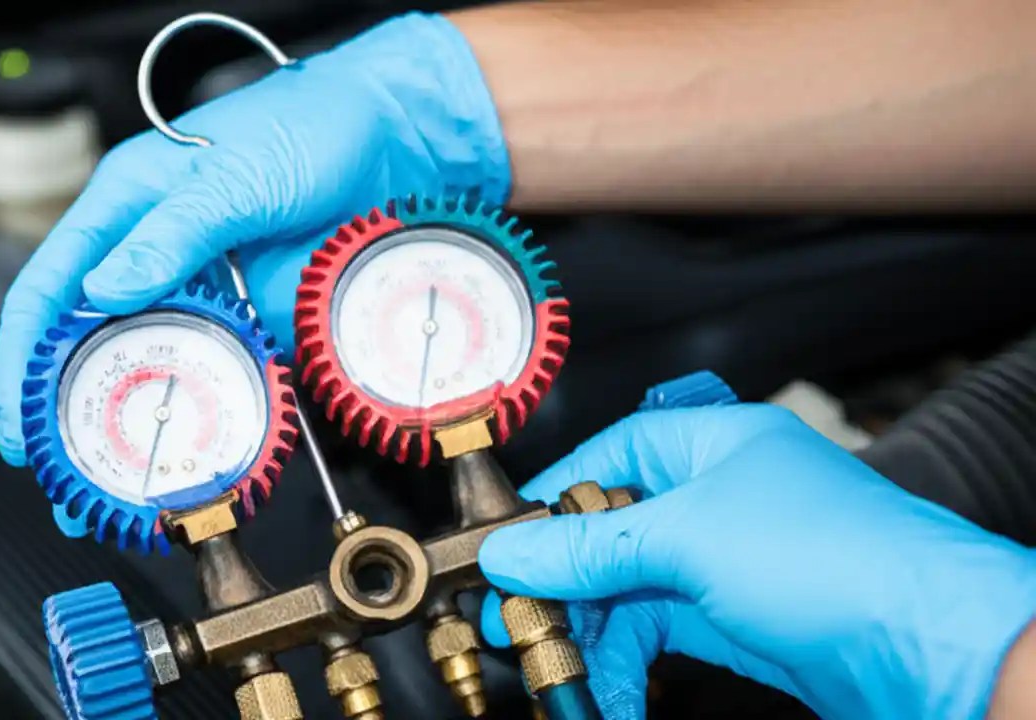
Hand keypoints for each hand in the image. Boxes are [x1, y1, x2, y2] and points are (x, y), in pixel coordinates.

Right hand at [0, 12, 508, 464]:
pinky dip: (209, 416)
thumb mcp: (235, 176)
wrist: (401, 139)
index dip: (23, 360)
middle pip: (91, 344)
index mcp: (127, 205)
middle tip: (63, 483)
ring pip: (154, 369)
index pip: (50, 289)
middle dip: (69, 417)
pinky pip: (224, 376)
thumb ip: (171, 234)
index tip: (19, 427)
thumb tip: (105, 292)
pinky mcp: (256, 318)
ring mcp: (207, 292)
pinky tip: (198, 455)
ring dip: (134, 430)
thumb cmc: (313, 127)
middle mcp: (156, 252)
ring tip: (119, 493)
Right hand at [478, 404, 1035, 719]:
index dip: (556, 494)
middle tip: (518, 615)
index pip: (611, 454)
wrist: (927, 648)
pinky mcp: (737, 620)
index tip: (508, 539)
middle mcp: (719, 497)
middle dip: (563, 579)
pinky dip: (627, 662)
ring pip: (630, 590)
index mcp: (714, 445)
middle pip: (612, 530)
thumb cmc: (840, 558)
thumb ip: (591, 546)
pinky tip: (607, 689)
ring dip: (591, 632)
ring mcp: (727, 561)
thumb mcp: (689, 538)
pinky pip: (657, 634)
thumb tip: (516, 549)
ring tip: (561, 667)